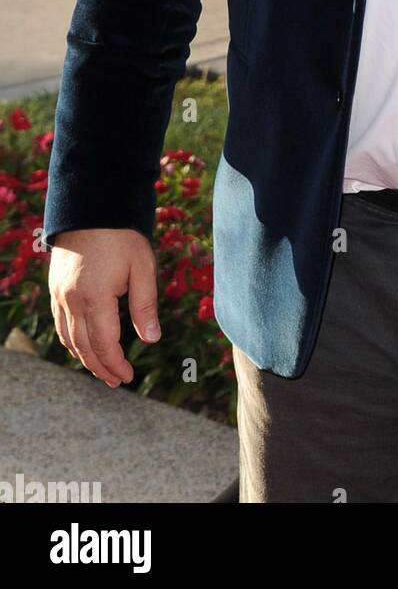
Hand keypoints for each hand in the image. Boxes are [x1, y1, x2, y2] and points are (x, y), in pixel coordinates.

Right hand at [47, 229, 160, 387]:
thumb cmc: (123, 237)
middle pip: (83, 347)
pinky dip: (71, 340)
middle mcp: (72, 301)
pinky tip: (82, 345)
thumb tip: (151, 340)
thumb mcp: (142, 268)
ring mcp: (60, 295)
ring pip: (68, 338)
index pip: (104, 344)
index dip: (115, 364)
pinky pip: (60, 323)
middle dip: (100, 368)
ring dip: (84, 358)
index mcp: (96, 298)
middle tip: (117, 381)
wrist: (93, 207)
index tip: (128, 377)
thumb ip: (145, 306)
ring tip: (102, 369)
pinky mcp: (55, 288)